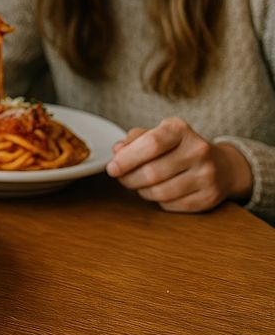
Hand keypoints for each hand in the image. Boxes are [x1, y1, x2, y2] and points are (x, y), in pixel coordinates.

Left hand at [106, 117, 253, 212]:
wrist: (222, 166)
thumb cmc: (179, 148)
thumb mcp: (158, 134)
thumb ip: (135, 140)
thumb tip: (117, 151)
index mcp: (180, 129)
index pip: (151, 144)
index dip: (127, 158)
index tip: (112, 168)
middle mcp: (198, 150)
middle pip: (152, 172)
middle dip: (129, 179)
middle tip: (121, 178)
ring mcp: (207, 175)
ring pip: (160, 192)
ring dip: (142, 191)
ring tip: (140, 184)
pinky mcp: (209, 197)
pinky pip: (171, 205)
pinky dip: (159, 201)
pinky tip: (160, 191)